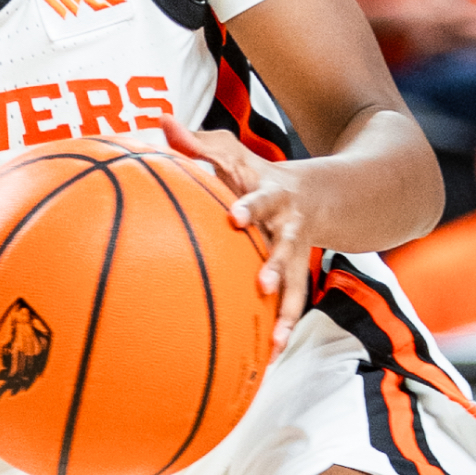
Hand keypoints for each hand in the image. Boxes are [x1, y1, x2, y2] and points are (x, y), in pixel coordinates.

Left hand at [161, 114, 312, 348]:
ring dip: (287, 308)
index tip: (235, 216)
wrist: (315, 194)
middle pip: (283, 243)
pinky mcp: (296, 274)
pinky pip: (292, 302)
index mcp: (267, 191)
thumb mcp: (229, 151)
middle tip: (262, 281)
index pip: (256, 195)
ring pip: (295, 281)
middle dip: (275, 262)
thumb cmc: (255, 172)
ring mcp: (293, 251)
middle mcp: (285, 223)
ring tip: (278, 337)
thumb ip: (195, 140)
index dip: (248, 205)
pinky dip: (284, 327)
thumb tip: (160, 119)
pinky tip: (273, 355)